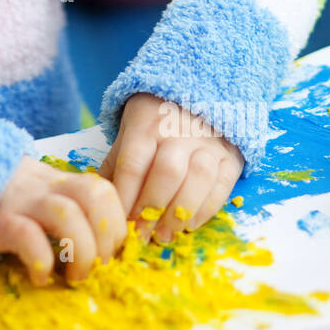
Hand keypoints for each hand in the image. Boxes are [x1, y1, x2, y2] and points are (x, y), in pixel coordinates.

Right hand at [0, 156, 127, 286]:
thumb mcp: (35, 196)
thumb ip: (64, 209)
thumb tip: (100, 246)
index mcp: (57, 183)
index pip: (102, 189)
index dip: (117, 222)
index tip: (113, 252)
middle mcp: (43, 188)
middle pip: (94, 196)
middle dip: (106, 238)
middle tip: (98, 268)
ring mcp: (19, 201)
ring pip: (67, 214)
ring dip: (81, 251)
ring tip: (74, 276)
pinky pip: (26, 235)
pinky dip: (41, 260)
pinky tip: (40, 276)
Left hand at [97, 93, 244, 243]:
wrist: (198, 94)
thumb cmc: (154, 120)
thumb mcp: (129, 132)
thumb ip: (116, 165)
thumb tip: (98, 201)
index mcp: (146, 124)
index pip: (134, 164)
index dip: (126, 198)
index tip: (119, 224)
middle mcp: (179, 131)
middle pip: (167, 172)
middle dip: (152, 209)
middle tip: (141, 236)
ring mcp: (208, 142)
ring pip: (198, 178)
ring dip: (180, 213)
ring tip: (164, 235)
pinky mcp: (230, 155)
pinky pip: (222, 185)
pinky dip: (206, 209)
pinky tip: (189, 225)